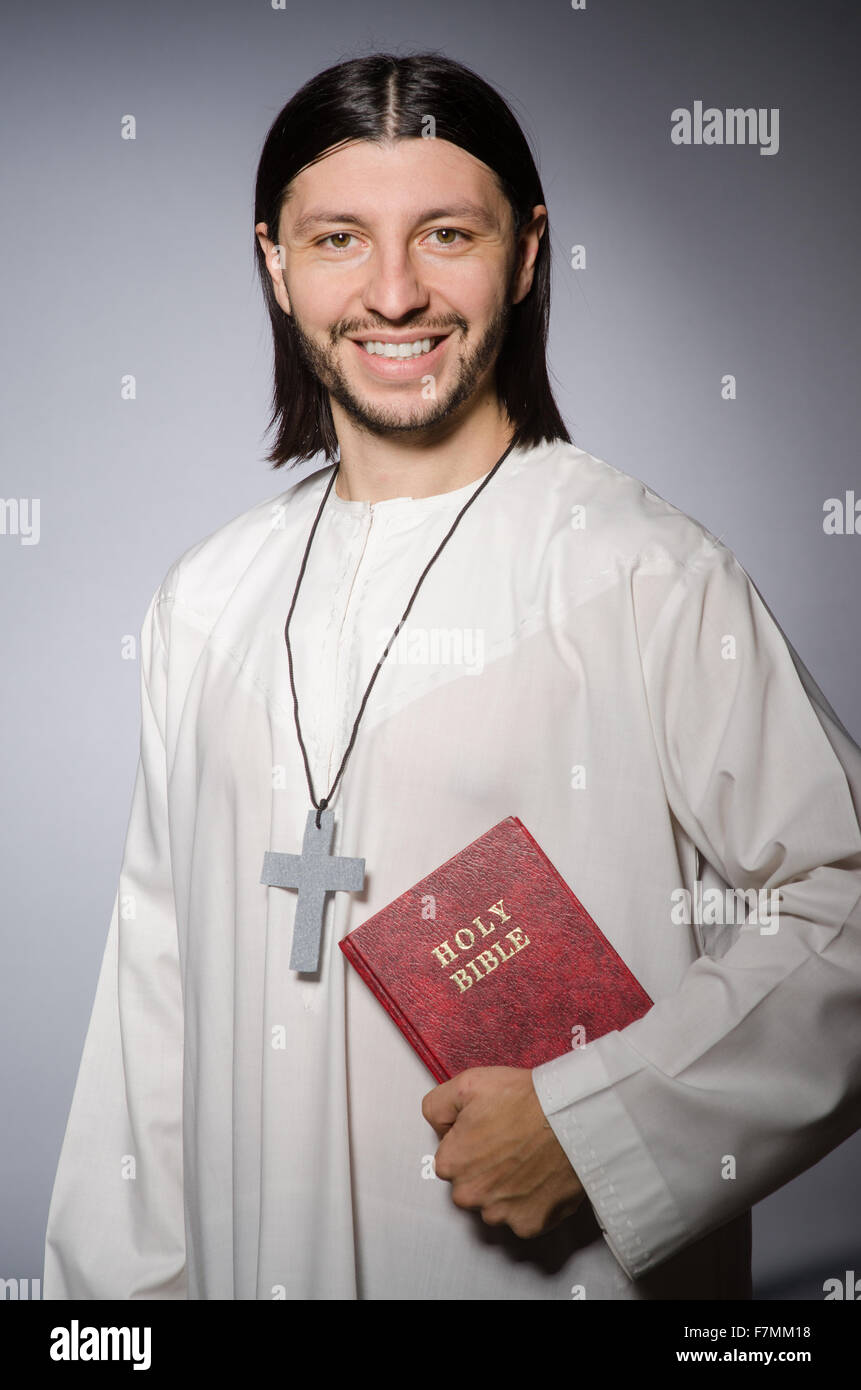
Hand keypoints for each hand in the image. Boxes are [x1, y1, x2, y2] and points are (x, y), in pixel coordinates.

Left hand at [422, 1066, 585, 1238]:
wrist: (572, 1118)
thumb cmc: (527, 1101)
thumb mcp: (467, 1084)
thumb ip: (437, 1106)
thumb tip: (439, 1126)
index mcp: (451, 1162)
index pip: (450, 1158)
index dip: (469, 1141)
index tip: (488, 1131)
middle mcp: (471, 1194)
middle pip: (470, 1184)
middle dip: (484, 1168)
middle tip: (509, 1144)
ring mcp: (501, 1212)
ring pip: (495, 1203)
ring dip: (506, 1188)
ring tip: (526, 1159)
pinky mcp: (529, 1223)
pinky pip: (523, 1217)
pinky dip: (530, 1202)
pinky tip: (539, 1177)